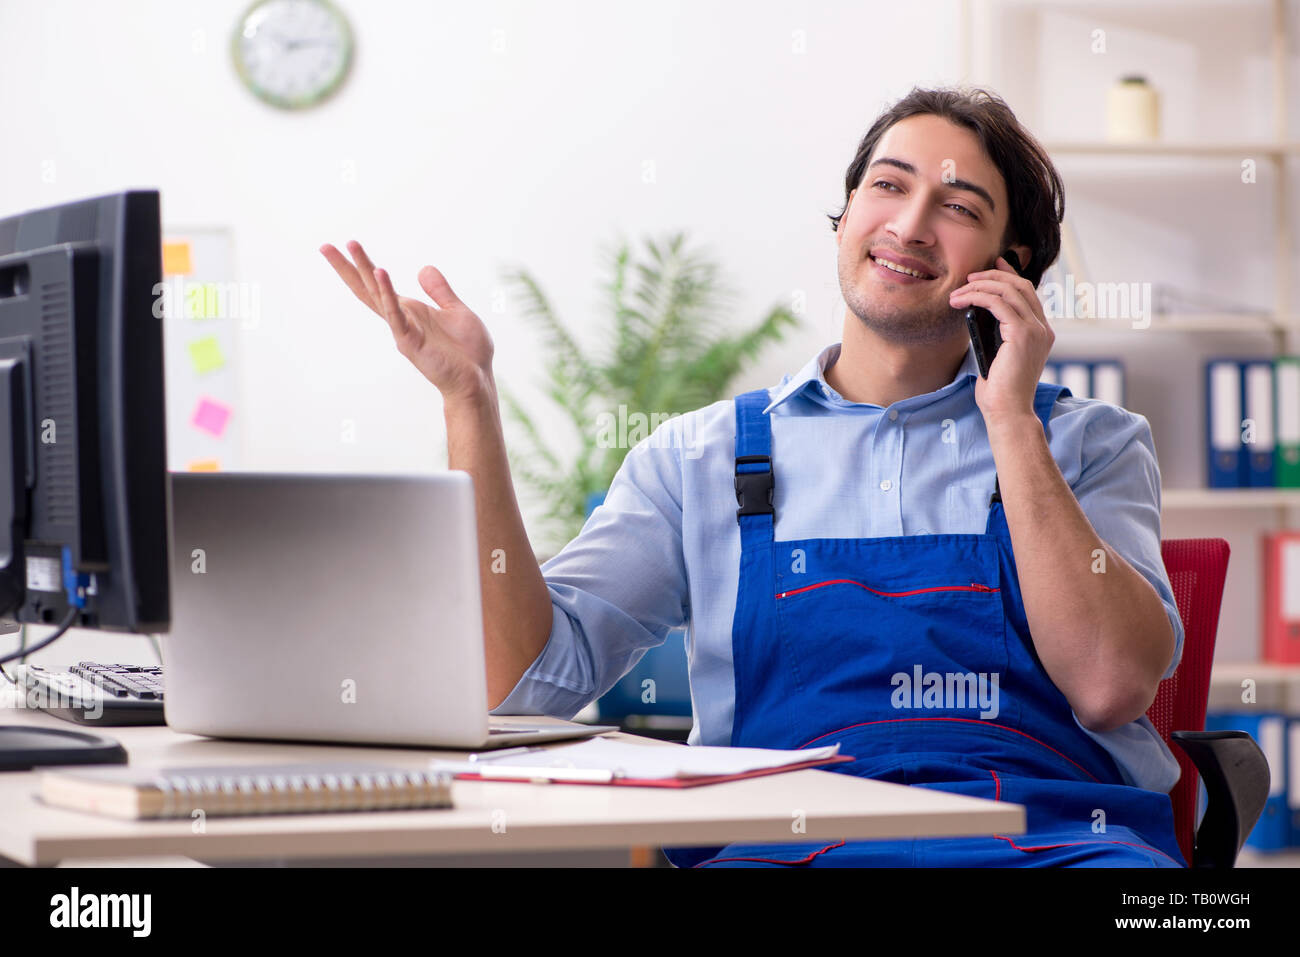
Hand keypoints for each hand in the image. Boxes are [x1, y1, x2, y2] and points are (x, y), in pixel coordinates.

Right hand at [320, 241, 494, 404]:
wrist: (476, 380)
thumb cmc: (467, 352)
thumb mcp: (456, 311)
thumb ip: (439, 291)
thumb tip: (424, 268)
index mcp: (410, 311)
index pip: (379, 285)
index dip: (362, 265)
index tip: (346, 244)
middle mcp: (401, 319)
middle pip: (367, 288)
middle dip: (347, 267)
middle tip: (325, 246)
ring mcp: (403, 330)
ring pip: (378, 296)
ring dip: (365, 270)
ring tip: (351, 247)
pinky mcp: (410, 342)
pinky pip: (396, 315)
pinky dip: (387, 294)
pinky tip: (380, 273)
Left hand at [948, 255, 1053, 428]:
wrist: (1008, 412)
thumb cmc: (999, 391)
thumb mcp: (997, 356)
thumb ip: (996, 334)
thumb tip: (976, 313)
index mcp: (1041, 333)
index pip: (1028, 294)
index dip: (1010, 275)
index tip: (993, 265)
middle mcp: (1043, 329)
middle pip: (1021, 286)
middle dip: (994, 275)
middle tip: (970, 276)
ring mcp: (1036, 330)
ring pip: (1009, 291)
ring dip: (980, 286)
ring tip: (958, 292)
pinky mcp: (1022, 334)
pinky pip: (998, 303)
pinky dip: (978, 297)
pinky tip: (961, 301)